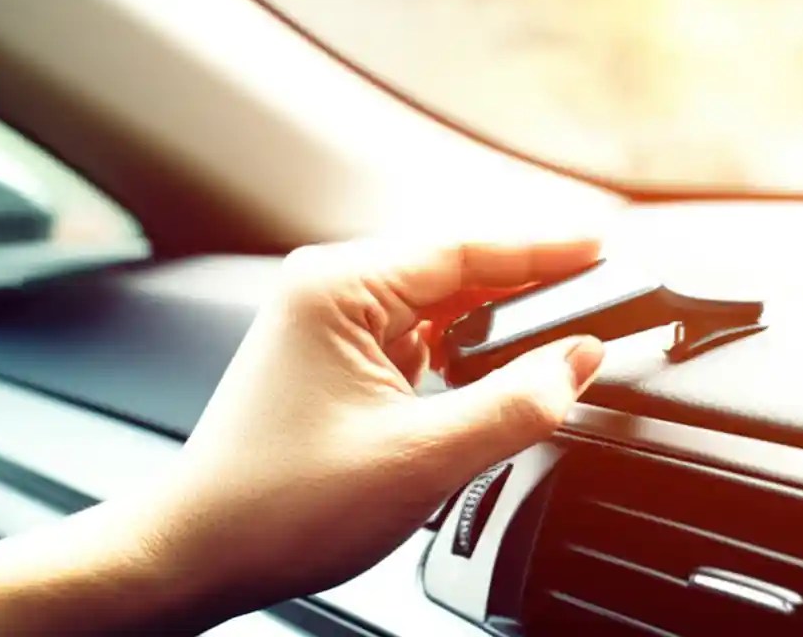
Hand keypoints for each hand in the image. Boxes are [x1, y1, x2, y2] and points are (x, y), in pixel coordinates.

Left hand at [138, 237, 605, 623]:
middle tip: (595, 300)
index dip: (545, 251)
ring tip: (553, 338)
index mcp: (339, 286)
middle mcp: (328, 290)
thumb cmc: (277, 505)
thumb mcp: (419, 457)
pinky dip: (459, 352)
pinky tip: (489, 373)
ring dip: (491, 324)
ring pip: (435, 307)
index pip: (466, 247)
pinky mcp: (331, 360)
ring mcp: (326, 324)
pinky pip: (413, 338)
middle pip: (454, 270)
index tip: (602, 250)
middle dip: (525, 288)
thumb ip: (514, 403)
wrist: (200, 554)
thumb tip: (578, 360)